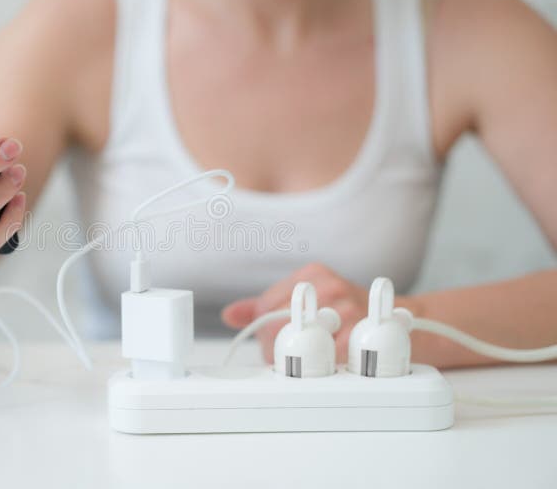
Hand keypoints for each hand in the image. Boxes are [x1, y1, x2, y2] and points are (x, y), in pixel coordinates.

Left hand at [221, 263, 418, 362]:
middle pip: (278, 324)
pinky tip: (331, 367)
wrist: (410, 323)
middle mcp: (328, 286)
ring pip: (302, 342)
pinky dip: (327, 369)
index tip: (275, 345)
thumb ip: (267, 307)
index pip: (265, 305)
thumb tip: (230, 314)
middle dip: (278, 348)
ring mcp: (348, 307)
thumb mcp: (310, 301)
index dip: (265, 333)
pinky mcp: (365, 331)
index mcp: (311, 274)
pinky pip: (330, 358)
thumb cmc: (354, 313)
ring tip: (310, 364)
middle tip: (289, 359)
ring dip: (301, 361)